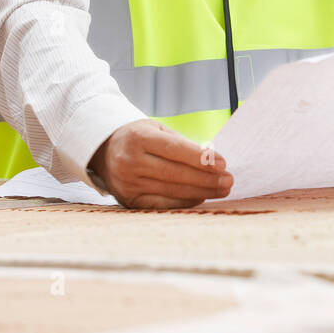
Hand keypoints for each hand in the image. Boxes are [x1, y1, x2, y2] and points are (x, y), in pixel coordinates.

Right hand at [89, 119, 232, 208]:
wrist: (104, 150)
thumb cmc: (138, 137)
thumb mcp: (156, 129)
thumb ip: (181, 143)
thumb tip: (211, 161)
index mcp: (138, 138)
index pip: (175, 150)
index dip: (200, 159)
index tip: (223, 164)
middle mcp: (130, 161)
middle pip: (176, 173)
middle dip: (206, 179)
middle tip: (229, 181)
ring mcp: (128, 183)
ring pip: (171, 190)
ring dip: (201, 191)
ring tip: (222, 189)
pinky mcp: (128, 200)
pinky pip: (162, 203)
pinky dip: (184, 201)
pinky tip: (201, 198)